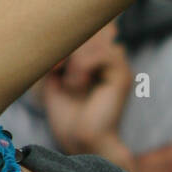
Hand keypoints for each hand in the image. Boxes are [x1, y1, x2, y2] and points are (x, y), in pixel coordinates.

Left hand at [41, 23, 132, 155]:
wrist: (81, 142)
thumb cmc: (68, 116)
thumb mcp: (54, 79)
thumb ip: (59, 55)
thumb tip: (58, 32)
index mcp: (98, 59)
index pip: (85, 28)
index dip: (65, 35)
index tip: (49, 61)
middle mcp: (111, 59)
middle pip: (87, 30)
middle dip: (65, 46)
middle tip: (53, 69)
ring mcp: (118, 66)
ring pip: (93, 40)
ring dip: (72, 58)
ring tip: (66, 81)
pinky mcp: (122, 75)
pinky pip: (102, 54)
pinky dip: (81, 67)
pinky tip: (75, 84)